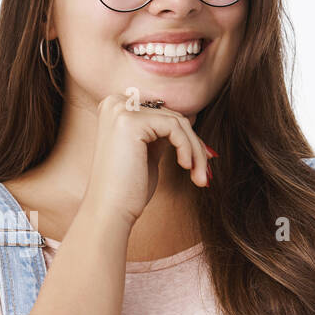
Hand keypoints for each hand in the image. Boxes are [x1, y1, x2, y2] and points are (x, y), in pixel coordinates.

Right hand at [85, 92, 215, 224]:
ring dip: (195, 151)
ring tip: (199, 176)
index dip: (186, 136)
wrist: (109, 211)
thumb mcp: (148, 153)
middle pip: (172, 116)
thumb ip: (162, 133)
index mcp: (116, 108)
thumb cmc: (128, 189)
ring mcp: (121, 110)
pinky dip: (187, 149)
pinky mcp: (130, 121)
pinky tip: (185, 168)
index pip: (163, 114)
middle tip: (204, 172)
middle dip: (194, 144)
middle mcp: (115, 103)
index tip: (204, 158)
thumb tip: (191, 118)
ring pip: (177, 122)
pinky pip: (174, 128)